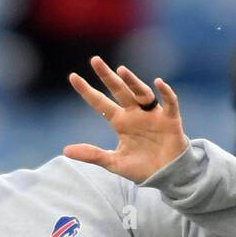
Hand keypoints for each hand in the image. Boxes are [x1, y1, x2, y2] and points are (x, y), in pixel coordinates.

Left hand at [64, 56, 188, 183]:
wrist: (166, 176)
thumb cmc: (141, 168)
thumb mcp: (113, 162)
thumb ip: (92, 155)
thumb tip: (65, 150)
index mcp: (120, 122)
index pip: (100, 102)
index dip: (87, 91)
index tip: (72, 76)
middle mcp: (134, 113)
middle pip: (119, 91)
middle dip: (107, 76)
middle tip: (95, 60)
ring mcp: (152, 114)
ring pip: (141, 93)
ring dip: (132, 82)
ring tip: (121, 71)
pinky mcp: (170, 119)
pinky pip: (169, 102)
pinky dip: (166, 93)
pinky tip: (158, 82)